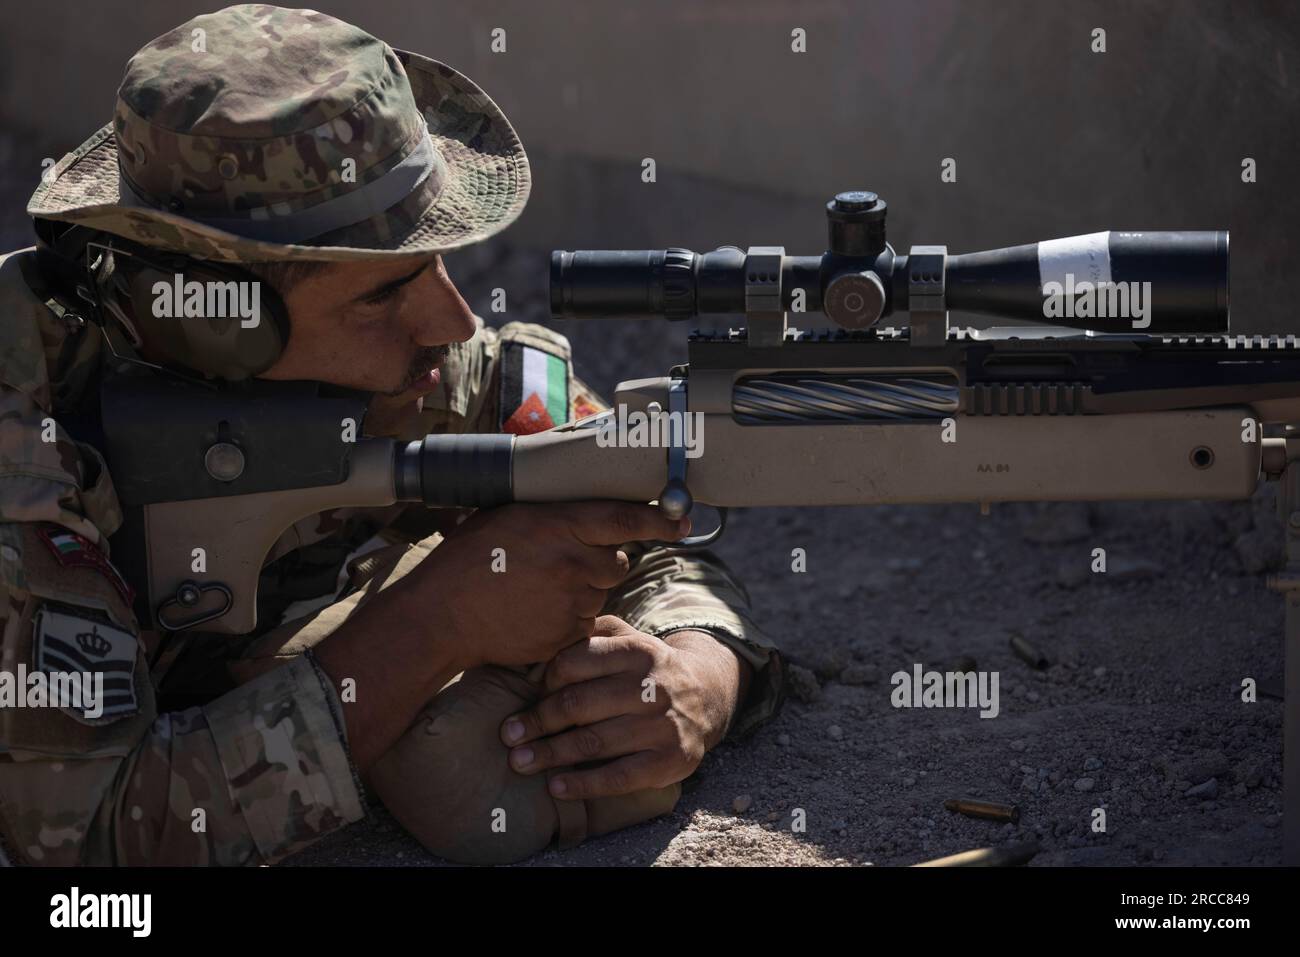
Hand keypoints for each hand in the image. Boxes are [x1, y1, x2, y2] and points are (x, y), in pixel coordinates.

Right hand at [404, 503, 687, 669]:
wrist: (443, 616)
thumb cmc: (467, 560)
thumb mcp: (507, 516)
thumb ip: (551, 513)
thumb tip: (582, 504)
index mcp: (557, 524)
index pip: (623, 519)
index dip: (658, 521)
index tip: (682, 521)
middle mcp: (572, 561)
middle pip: (617, 560)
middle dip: (602, 560)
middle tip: (565, 563)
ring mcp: (572, 600)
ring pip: (601, 591)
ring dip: (584, 589)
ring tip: (540, 589)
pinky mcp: (568, 633)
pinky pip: (585, 620)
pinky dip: (570, 617)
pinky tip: (537, 612)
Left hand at [498, 615, 750, 798]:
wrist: (706, 697)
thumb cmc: (646, 670)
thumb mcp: (626, 639)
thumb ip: (586, 635)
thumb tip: (534, 658)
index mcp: (637, 650)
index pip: (575, 661)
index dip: (544, 679)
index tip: (525, 694)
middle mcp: (653, 685)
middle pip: (580, 703)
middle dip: (538, 720)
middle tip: (508, 734)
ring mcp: (664, 725)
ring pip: (594, 742)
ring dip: (551, 754)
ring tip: (520, 761)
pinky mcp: (671, 760)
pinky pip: (619, 777)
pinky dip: (583, 784)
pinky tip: (555, 786)